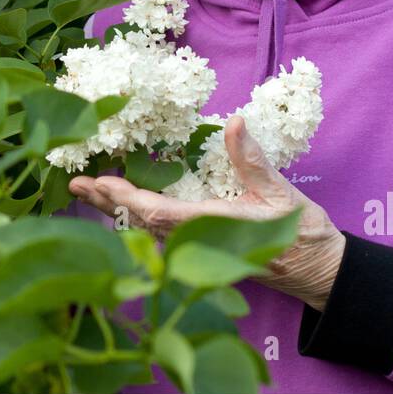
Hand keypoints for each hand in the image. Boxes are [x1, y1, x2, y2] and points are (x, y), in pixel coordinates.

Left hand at [68, 115, 346, 310]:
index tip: (100, 181)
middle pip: (139, 224)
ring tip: (87, 191)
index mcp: (212, 226)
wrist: (318, 271)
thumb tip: (234, 122)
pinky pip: (158, 236)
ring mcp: (197, 250)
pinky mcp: (200, 251)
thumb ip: (253, 160)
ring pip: (145, 231)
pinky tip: (122, 207)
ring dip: (115, 210)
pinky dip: (134, 218)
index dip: (125, 198)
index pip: (157, 214)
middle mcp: (197, 242)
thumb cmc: (303, 234)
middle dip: (106, 203)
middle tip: (74, 184)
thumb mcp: (281, 192)